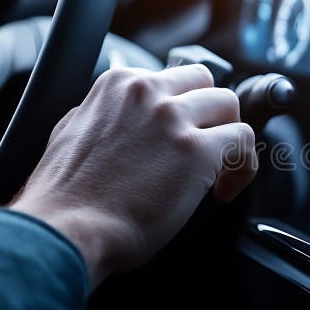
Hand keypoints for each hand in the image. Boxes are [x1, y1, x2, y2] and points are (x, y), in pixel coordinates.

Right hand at [10, 65, 256, 286]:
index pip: (173, 79)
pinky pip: (244, 141)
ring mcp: (173, 118)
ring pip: (230, 106)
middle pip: (206, 84)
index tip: (180, 140)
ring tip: (219, 172)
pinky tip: (225, 190)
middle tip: (207, 151)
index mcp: (119, 84)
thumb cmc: (66, 197)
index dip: (184, 112)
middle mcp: (148, 91)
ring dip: (229, 139)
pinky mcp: (197, 150)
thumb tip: (126, 117)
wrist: (65, 230)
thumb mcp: (74, 131)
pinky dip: (244, 166)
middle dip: (211, 117)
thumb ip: (107, 113)